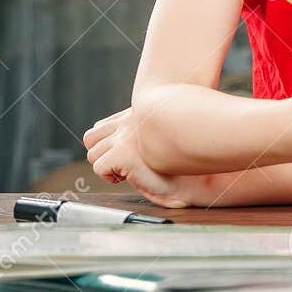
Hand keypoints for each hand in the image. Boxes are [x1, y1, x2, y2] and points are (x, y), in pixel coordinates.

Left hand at [83, 108, 216, 207]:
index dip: (106, 143)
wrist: (201, 172)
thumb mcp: (164, 138)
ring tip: (129, 170)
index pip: (101, 127)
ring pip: (93, 154)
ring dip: (107, 165)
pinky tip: (130, 176)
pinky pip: (100, 167)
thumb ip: (145, 133)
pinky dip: (110, 176)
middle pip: (90, 139)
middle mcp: (131, 122)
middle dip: (102, 154)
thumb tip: (126, 140)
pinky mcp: (125, 152)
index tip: (122, 155)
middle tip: (124, 164)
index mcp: (139, 114)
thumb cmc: (189, 159)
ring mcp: (127, 136)